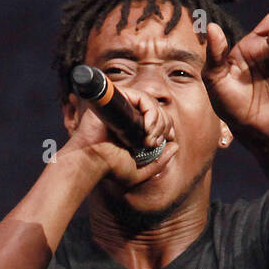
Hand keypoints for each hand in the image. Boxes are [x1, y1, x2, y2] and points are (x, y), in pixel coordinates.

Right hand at [62, 86, 179, 187]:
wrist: (92, 162)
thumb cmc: (110, 169)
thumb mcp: (140, 172)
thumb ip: (159, 162)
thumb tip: (175, 146)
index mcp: (133, 126)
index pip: (158, 117)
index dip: (166, 126)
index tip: (165, 141)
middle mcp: (128, 114)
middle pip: (157, 108)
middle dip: (163, 125)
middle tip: (154, 143)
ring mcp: (122, 105)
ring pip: (151, 101)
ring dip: (158, 120)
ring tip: (150, 139)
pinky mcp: (116, 98)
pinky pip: (141, 96)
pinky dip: (150, 111)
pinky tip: (147, 128)